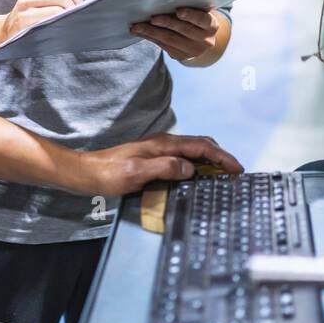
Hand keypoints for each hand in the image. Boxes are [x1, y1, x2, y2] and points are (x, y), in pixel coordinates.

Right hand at [0, 0, 82, 41]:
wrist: (6, 30)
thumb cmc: (28, 17)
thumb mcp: (38, 1)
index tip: (79, 4)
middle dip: (75, 6)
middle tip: (76, 15)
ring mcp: (25, 6)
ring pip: (59, 7)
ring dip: (69, 15)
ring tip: (70, 21)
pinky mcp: (24, 19)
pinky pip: (50, 17)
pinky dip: (60, 22)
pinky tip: (61, 26)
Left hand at [76, 132, 242, 197]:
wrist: (86, 173)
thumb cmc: (108, 174)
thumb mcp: (136, 173)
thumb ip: (164, 168)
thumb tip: (191, 169)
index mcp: (163, 145)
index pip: (200, 147)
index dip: (221, 157)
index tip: (237, 168)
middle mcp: (163, 144)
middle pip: (200, 146)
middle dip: (220, 157)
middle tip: (235, 173)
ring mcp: (159, 151)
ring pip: (192, 152)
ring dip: (210, 162)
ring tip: (223, 176)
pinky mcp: (154, 160)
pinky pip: (183, 160)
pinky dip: (197, 166)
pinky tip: (198, 178)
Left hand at [130, 7, 219, 61]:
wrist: (200, 39)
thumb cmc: (196, 17)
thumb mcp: (199, 11)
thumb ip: (190, 5)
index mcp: (212, 26)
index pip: (202, 19)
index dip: (190, 15)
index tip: (178, 11)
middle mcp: (205, 41)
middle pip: (183, 30)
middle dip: (166, 23)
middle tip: (152, 18)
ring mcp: (193, 51)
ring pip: (169, 40)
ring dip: (151, 32)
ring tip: (137, 26)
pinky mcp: (180, 56)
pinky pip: (162, 46)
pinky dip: (150, 37)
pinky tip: (139, 31)